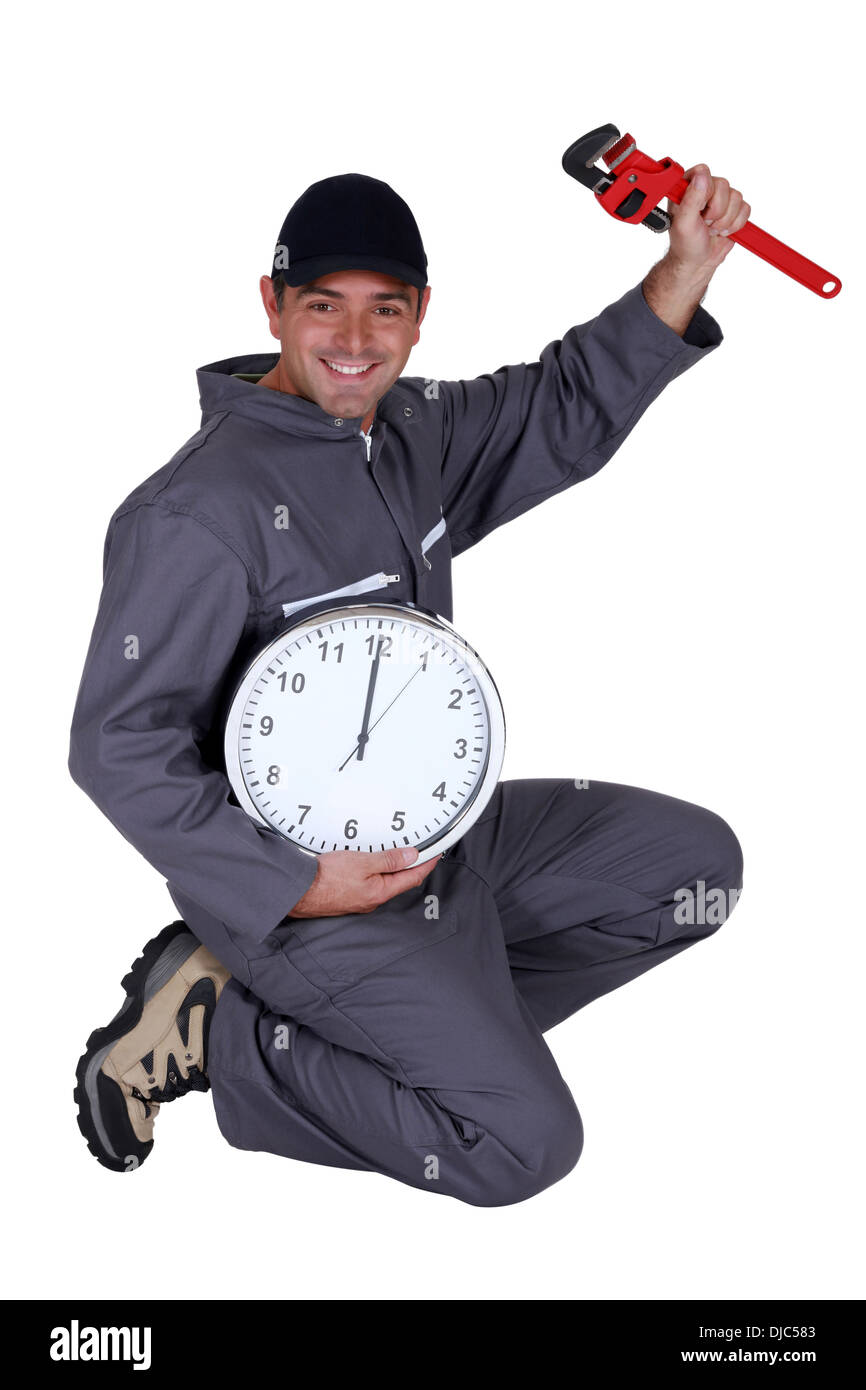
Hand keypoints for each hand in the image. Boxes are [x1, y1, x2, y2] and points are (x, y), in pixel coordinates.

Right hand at [287, 846, 442, 917]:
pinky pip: (370, 883)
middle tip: (424, 852)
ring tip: (401, 855)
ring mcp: (360, 899)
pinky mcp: (348, 896)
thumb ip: (388, 859)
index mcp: (380, 892)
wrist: (299, 890)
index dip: (427, 864)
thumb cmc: (325, 878)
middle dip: (413, 867)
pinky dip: (378, 872)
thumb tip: (411, 856)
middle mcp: (372, 899)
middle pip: (400, 881)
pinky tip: (373, 864)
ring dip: (394, 868)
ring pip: (385, 882)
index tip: (437, 853)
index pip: (413, 877)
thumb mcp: (362, 862)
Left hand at [666, 164, 750, 277]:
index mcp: (686, 187)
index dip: (706, 192)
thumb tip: (701, 176)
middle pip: (723, 185)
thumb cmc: (686, 244)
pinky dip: (735, 224)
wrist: (698, 261)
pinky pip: (745, 208)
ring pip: (736, 197)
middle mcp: (704, 188)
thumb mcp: (684, 223)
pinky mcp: (734, 208)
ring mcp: (720, 197)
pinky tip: (722, 231)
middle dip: (716, 211)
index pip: (703, 172)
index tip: (700, 210)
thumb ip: (691, 198)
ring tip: (711, 229)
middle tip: (705, 223)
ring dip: (725, 220)